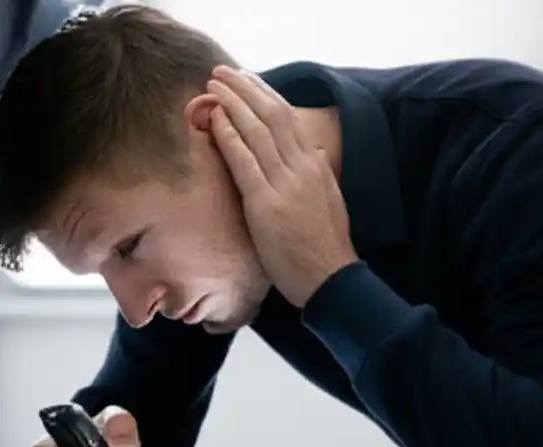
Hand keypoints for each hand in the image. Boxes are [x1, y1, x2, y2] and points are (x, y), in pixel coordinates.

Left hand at [206, 65, 356, 307]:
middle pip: (271, 115)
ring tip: (212, 87)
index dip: (264, 94)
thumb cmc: (326, 246)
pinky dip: (229, 137)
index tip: (245, 79)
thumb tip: (318, 151)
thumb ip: (321, 173)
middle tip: (221, 72)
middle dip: (244, 89)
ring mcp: (285, 184)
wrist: (331, 279)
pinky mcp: (267, 205)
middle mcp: (302, 167)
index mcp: (316, 164)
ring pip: (257, 132)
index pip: (288, 117)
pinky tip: (216, 119)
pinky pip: (245, 162)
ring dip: (232, 104)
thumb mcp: (330, 200)